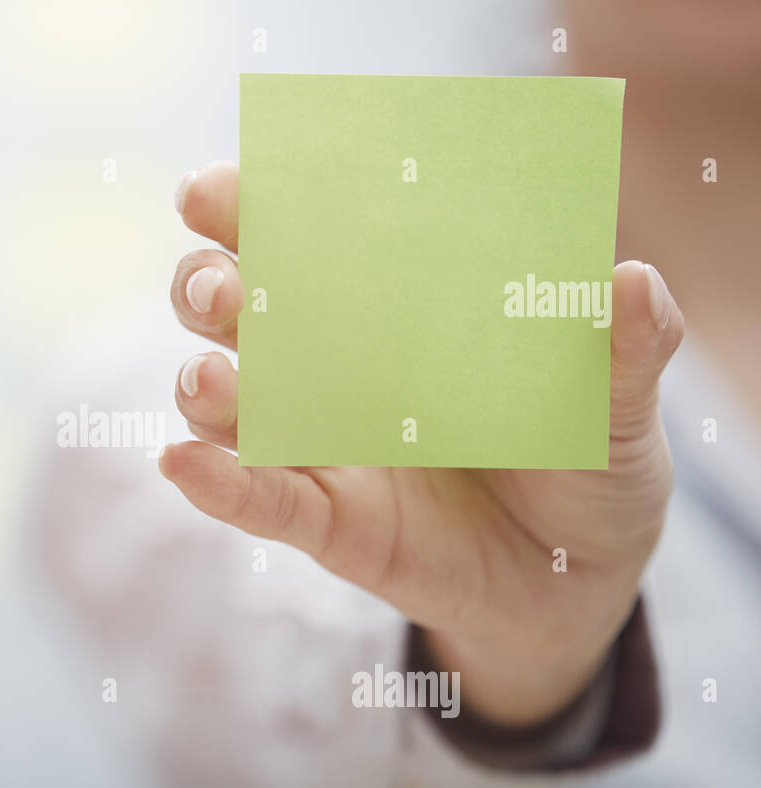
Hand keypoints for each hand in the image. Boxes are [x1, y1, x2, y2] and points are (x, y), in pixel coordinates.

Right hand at [162, 161, 684, 728]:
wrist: (577, 576)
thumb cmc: (585, 458)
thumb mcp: (615, 400)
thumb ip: (624, 346)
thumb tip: (628, 282)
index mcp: (391, 311)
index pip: (303, 244)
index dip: (250, 211)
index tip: (215, 189)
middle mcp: (336, 368)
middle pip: (238, 314)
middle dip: (208, 288)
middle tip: (221, 287)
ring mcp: (323, 447)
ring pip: (232, 406)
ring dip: (205, 386)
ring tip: (211, 381)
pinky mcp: (329, 525)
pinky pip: (261, 502)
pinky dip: (218, 484)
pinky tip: (181, 464)